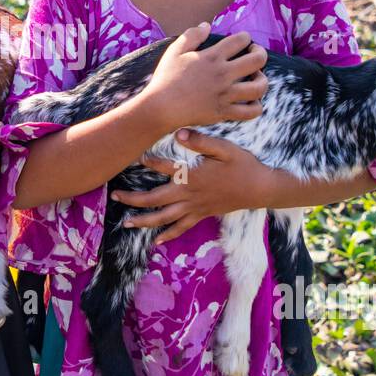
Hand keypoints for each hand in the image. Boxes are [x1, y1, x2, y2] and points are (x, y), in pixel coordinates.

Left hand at [110, 128, 278, 244]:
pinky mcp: (201, 215)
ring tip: (126, 223)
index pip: (164, 168)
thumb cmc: (243, 165)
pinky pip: (181, 228)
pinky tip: (157, 242)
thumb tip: (178, 134)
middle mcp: (189, 194)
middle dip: (133, 199)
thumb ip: (201, 141)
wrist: (260, 189)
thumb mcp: (225, 149)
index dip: (148, 162)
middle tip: (114, 196)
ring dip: (144, 221)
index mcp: (192, 176)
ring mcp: (195, 207)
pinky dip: (168, 235)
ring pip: (164, 218)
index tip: (134, 157)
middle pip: (155, 199)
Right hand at [139, 22, 267, 133]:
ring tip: (256, 78)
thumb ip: (192, 35)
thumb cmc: (165, 78)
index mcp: (212, 57)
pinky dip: (256, 106)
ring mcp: (225, 94)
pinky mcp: (224, 112)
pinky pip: (250, 111)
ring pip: (259, 87)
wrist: (160, 107)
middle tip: (255, 54)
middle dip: (260, 53)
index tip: (243, 41)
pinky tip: (251, 101)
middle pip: (257, 60)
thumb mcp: (175, 51)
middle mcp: (222, 74)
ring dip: (262, 80)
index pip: (240, 40)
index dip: (246, 37)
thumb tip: (207, 24)